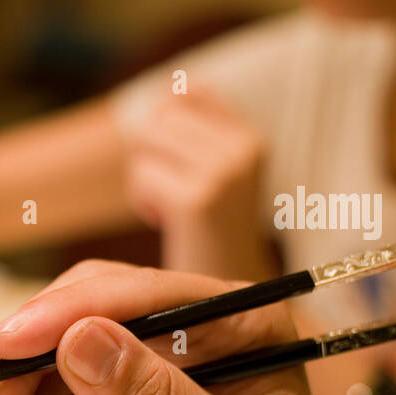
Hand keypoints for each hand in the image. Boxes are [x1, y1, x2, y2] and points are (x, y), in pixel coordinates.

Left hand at [126, 89, 271, 280]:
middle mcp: (246, 147)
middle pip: (159, 117)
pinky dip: (145, 199)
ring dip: (146, 177)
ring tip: (176, 211)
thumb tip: (172, 84)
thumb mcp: (213, 177)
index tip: (175, 164)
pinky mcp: (201, 199)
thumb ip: (196, 133)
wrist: (236, 311)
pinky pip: (144, 176)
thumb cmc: (210, 242)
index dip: (166, 124)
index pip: (186, 91)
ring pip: (147, 141)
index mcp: (251, 135)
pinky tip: (171, 223)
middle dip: (152, 155)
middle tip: (174, 197)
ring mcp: (227, 170)